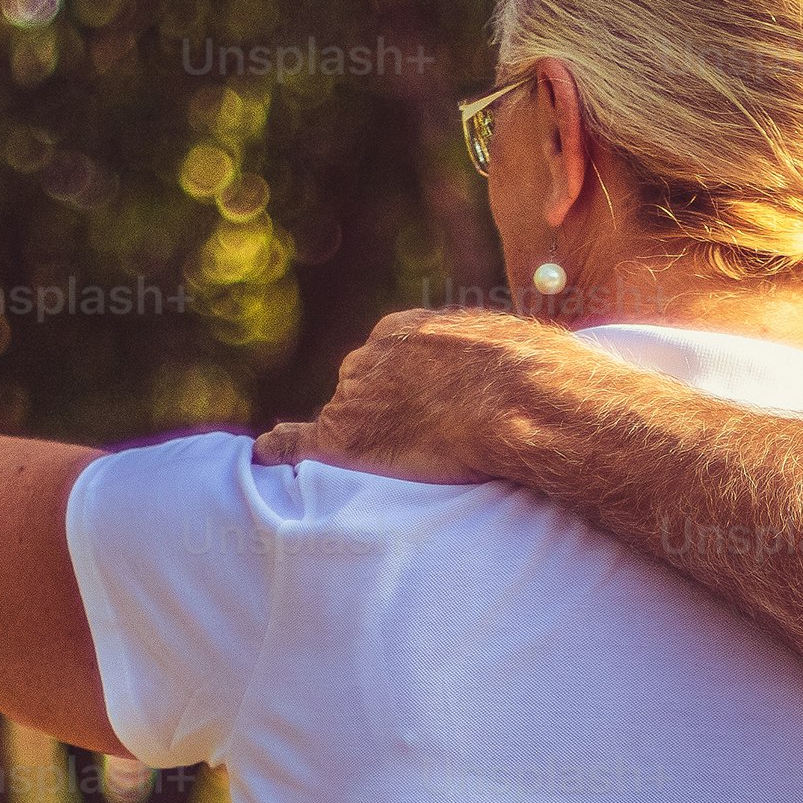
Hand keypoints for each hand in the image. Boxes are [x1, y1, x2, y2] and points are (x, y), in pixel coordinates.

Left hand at [251, 306, 568, 484]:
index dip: (407, 392)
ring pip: (344, 421)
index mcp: (408, 331)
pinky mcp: (344, 438)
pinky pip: (296, 442)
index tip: (424, 412)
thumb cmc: (538, 378)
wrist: (525, 403)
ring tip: (400, 470)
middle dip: (382, 415)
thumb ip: (495, 357)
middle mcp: (371, 357)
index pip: (389, 362)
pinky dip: (281, 449)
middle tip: (421, 445)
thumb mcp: (516, 348)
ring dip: (363, 444)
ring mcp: (354, 396)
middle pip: (361, 390)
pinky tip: (265, 457)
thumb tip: (526, 367)